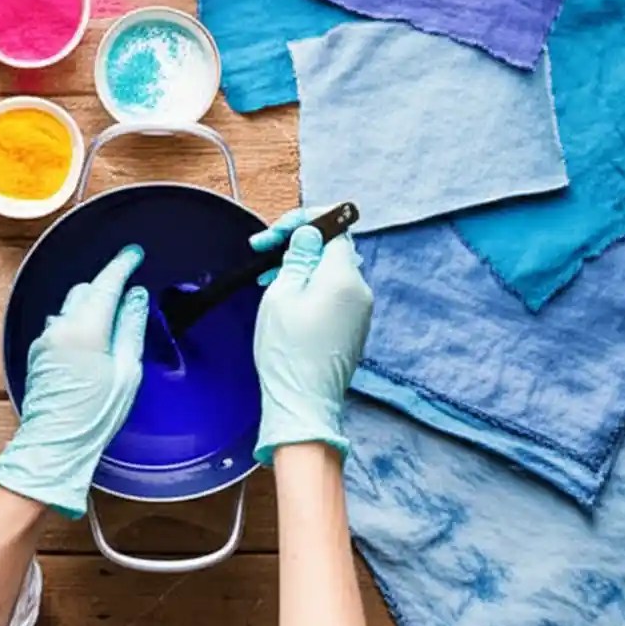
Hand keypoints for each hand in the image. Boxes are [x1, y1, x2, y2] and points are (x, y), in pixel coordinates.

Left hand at [0, 245, 148, 518]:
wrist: (55, 443)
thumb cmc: (95, 413)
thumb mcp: (126, 370)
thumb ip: (131, 327)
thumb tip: (136, 297)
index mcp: (86, 328)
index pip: (106, 284)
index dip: (122, 265)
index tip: (133, 254)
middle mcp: (61, 327)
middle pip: (86, 291)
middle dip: (106, 288)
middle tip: (129, 297)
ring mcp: (46, 339)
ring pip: (71, 307)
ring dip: (91, 307)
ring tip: (112, 326)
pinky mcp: (38, 352)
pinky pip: (61, 325)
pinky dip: (78, 324)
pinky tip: (91, 345)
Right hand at [249, 208, 372, 464]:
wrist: (304, 403)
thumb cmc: (288, 351)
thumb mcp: (281, 294)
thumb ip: (299, 257)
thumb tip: (310, 234)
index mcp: (344, 276)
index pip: (333, 227)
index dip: (303, 222)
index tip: (275, 233)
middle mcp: (360, 291)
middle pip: (332, 249)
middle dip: (298, 244)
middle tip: (264, 253)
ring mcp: (360, 312)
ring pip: (331, 273)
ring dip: (301, 267)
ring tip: (269, 280)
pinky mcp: (353, 329)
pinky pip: (334, 295)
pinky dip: (311, 289)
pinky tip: (286, 302)